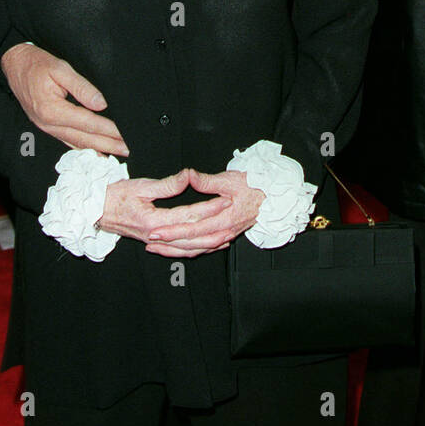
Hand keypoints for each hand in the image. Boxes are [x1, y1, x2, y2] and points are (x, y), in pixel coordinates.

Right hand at [1, 42, 128, 155]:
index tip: (125, 135)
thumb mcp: (60, 69)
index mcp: (52, 110)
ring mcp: (46, 127)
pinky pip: (67, 141)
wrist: (14, 64)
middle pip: (84, 138)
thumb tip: (101, 104)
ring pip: (76, 143)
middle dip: (108, 145)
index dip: (109, 130)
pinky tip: (95, 152)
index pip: (88, 123)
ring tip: (118, 153)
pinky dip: (83, 148)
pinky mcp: (46, 126)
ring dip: (99, 149)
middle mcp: (48, 124)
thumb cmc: (36, 64)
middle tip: (128, 150)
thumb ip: (82, 87)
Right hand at [99, 168, 232, 244]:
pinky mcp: (153, 242)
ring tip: (224, 240)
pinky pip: (176, 251)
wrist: (96, 211)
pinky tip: (202, 248)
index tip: (223, 201)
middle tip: (231, 224)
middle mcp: (156, 235)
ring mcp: (154, 241)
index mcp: (154, 220)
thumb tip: (187, 176)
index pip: (189, 216)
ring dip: (206, 245)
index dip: (208, 208)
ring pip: (186, 249)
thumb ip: (168, 184)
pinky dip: (192, 251)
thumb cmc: (115, 197)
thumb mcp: (141, 185)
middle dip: (214, 231)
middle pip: (191, 237)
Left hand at [145, 168, 265, 256]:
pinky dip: (192, 249)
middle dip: (170, 244)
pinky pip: (207, 247)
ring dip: (178, 249)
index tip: (155, 231)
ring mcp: (227, 234)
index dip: (172, 231)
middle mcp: (225, 230)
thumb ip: (207, 181)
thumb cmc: (255, 185)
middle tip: (150, 242)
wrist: (274, 195)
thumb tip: (189, 176)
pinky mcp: (228, 233)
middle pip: (193, 242)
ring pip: (199, 248)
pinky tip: (182, 249)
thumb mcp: (230, 179)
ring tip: (159, 248)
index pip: (193, 228)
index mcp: (224, 217)